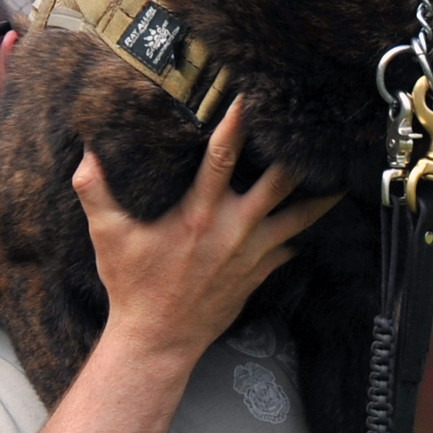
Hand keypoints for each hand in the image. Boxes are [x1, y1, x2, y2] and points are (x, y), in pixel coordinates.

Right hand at [72, 98, 337, 363]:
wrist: (159, 340)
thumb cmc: (133, 286)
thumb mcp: (107, 235)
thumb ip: (94, 189)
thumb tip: (86, 149)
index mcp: (197, 213)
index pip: (223, 156)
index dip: (239, 122)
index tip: (253, 93)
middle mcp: (232, 229)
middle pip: (280, 181)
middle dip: (299, 153)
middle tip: (318, 125)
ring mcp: (252, 252)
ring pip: (301, 216)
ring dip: (324, 194)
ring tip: (346, 170)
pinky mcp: (262, 272)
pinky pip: (295, 244)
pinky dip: (309, 229)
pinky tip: (323, 213)